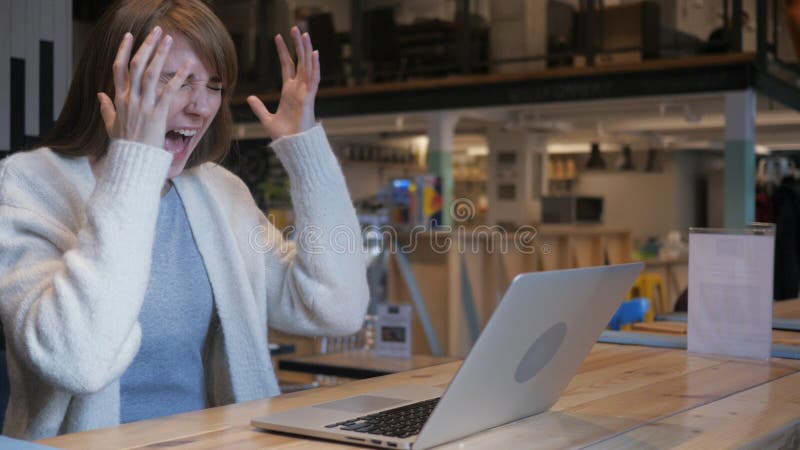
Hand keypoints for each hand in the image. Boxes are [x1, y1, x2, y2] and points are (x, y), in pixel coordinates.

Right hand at [97, 27, 189, 148]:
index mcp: (119, 100)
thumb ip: (106, 108)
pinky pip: (169, 92)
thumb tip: (100, 95)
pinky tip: (188, 67)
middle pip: (136, 65)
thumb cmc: (124, 146)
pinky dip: (179, 78)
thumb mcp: (111, 125)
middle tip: (157, 31)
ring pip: (151, 74)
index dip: (124, 50)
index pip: (119, 68)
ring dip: (161, 54)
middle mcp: (130, 99)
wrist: (133, 162)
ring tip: (169, 40)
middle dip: (146, 45)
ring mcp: (144, 106)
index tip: (130, 36)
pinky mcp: (158, 115)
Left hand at [247, 26, 319, 139]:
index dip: (283, 51)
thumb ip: (259, 108)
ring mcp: (305, 93)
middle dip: (297, 45)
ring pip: (307, 67)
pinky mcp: (309, 99)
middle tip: (295, 28)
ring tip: (305, 34)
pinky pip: (313, 80)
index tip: (278, 37)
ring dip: (306, 50)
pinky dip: (315, 67)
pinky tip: (314, 54)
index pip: (287, 66)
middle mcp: (298, 89)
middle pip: (299, 61)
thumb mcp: (267, 119)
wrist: (293, 147)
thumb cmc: (284, 136)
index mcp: (289, 91)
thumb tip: (250, 98)